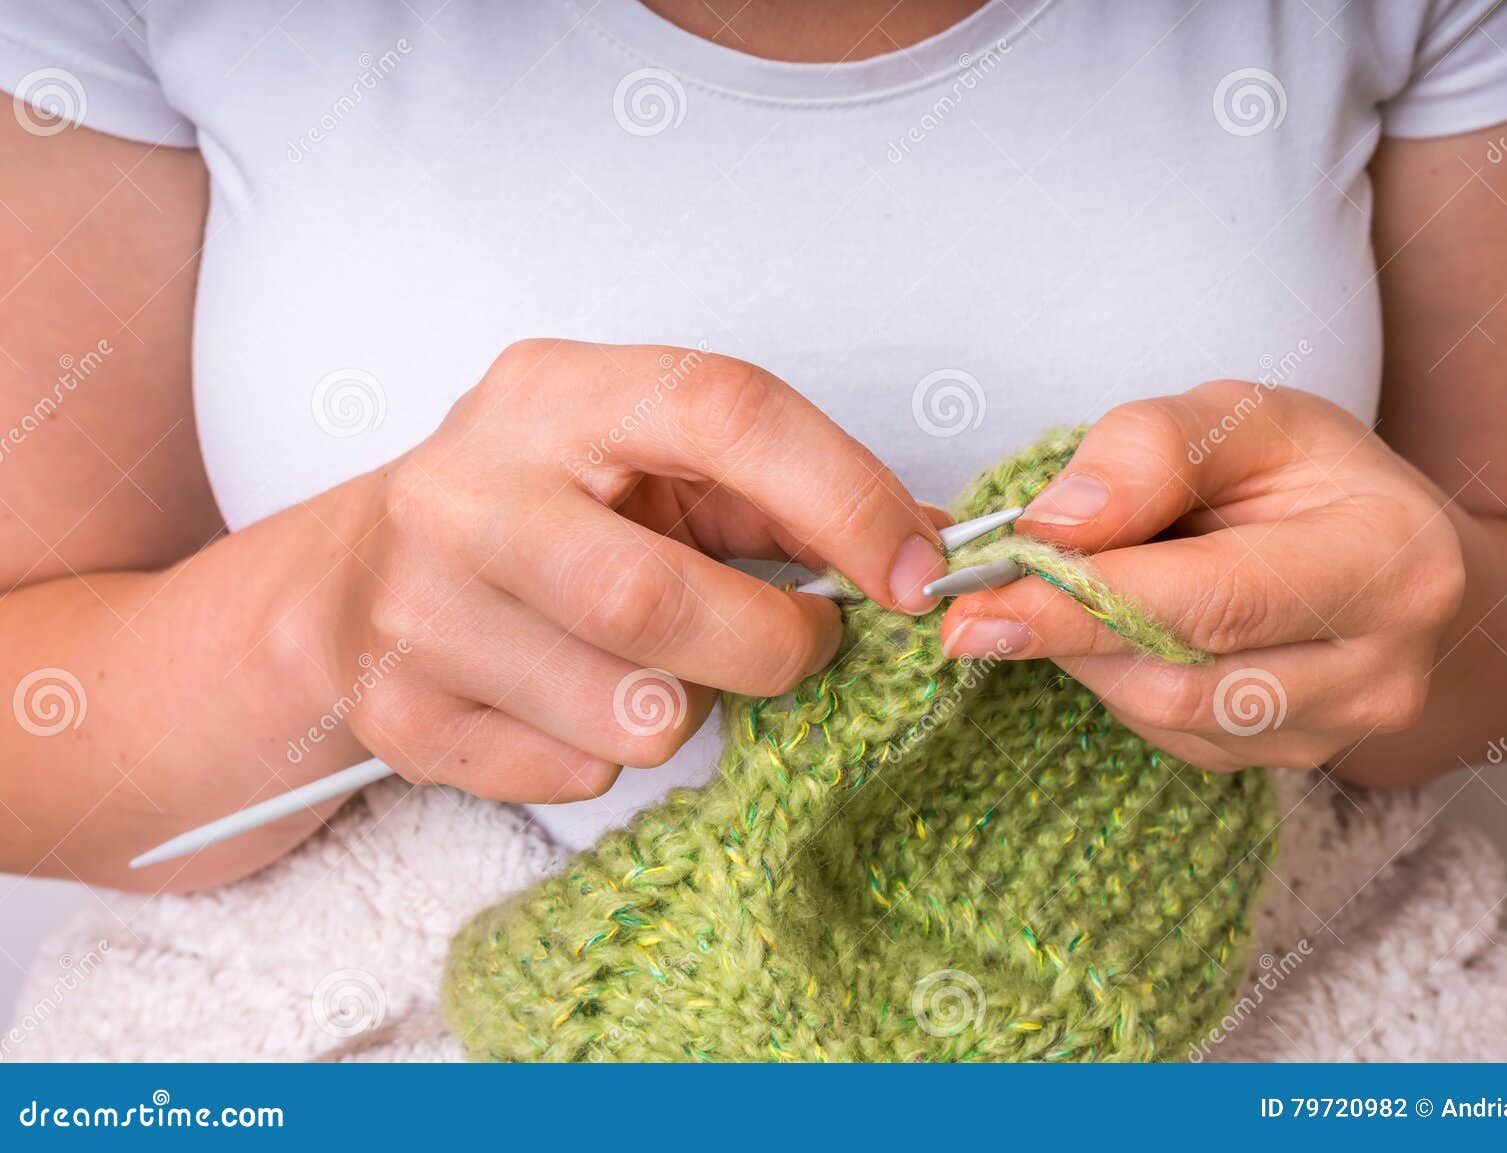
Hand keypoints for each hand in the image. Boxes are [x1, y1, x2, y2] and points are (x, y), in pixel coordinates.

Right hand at [322, 339, 945, 801]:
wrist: (357, 579)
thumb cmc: (544, 509)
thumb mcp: (650, 462)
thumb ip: (779, 493)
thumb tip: (925, 548)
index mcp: (555, 394)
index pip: (722, 411)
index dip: (843, 495)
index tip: (911, 572)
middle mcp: (467, 491)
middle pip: (656, 600)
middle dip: (772, 645)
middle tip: (806, 642)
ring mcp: (418, 610)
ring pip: (630, 715)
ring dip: (692, 707)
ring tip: (663, 663)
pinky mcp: (402, 715)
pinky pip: (577, 775)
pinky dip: (616, 751)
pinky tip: (582, 699)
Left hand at [941, 381, 1466, 773]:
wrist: (1384, 555)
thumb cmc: (1305, 475)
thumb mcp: (1240, 416)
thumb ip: (1151, 450)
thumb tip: (1059, 525)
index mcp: (1389, 564)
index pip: (1215, 599)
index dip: (1087, 597)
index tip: (981, 590)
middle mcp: (1378, 670)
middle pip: (1182, 674)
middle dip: (1061, 634)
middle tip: (966, 612)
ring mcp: (1331, 733)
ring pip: (1162, 711)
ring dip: (1082, 652)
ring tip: (1049, 590)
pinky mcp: (1279, 762)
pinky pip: (1165, 731)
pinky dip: (1112, 675)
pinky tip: (1108, 625)